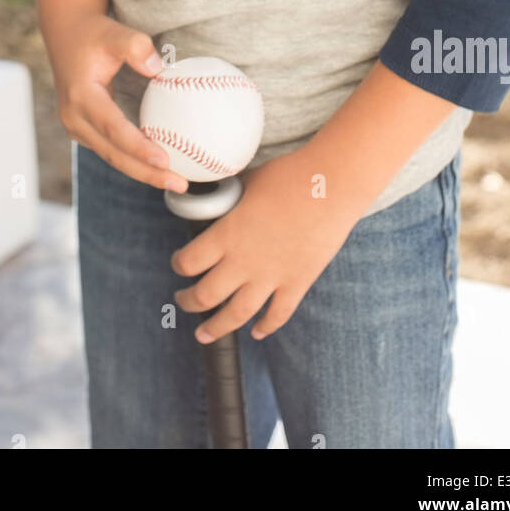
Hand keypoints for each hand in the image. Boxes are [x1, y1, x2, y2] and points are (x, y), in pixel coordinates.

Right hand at [50, 11, 188, 193]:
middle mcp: (75, 118)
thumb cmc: (94, 33)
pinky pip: (112, 150)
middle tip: (181, 184)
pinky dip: (135, 161)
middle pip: (114, 154)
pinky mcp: (85, 130)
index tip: (166, 160)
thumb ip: (135, 46)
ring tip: (177, 182)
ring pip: (113, 157)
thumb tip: (159, 69)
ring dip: (144, 172)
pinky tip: (161, 168)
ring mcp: (77, 128)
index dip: (138, 147)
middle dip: (147, 173)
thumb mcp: (114, 32)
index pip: (113, 128)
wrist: (67, 35)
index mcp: (80, 97)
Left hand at [170, 145, 360, 342]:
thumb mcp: (248, 182)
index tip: (178, 264)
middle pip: (205, 296)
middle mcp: (244, 261)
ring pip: (237, 314)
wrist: (331, 185)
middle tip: (182, 300)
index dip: (178, 265)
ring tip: (204, 334)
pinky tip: (257, 332)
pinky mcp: (298, 282)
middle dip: (188, 301)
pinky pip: (278, 314)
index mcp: (227, 235)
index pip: (188, 262)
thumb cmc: (288, 176)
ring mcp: (272, 277)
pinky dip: (266, 326)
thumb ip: (231, 197)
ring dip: (217, 327)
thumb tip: (221, 194)